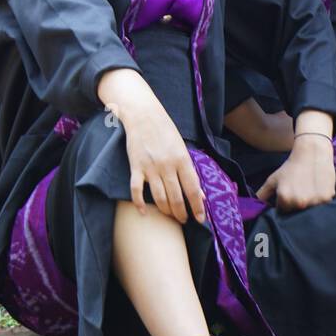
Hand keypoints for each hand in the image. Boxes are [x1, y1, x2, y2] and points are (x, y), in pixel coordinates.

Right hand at [97, 67, 205, 224]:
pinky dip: (140, 204)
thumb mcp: (182, 148)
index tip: (200, 219)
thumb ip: (190, 171)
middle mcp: (167, 165)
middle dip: (181, 213)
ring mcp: (150, 167)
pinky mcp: (136, 167)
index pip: (193, 189)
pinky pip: (136, 191)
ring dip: (166, 211)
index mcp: (182, 159)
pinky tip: (144, 213)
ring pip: (159, 197)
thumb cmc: (166, 131)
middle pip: (176, 197)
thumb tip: (200, 193)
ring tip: (170, 216)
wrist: (144, 115)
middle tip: (183, 219)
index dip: (197, 207)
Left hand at [255, 134, 335, 211]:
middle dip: (296, 207)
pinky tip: (318, 189)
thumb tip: (253, 208)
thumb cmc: (291, 167)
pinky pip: (323, 206)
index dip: (285, 206)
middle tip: (299, 193)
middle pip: (297, 215)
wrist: (312, 152)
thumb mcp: (273, 180)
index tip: (289, 196)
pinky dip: (320, 201)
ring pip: (310, 212)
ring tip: (308, 191)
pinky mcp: (328, 198)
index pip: (283, 214)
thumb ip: (262, 195)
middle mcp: (299, 203)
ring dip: (309, 206)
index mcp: (285, 200)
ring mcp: (315, 202)